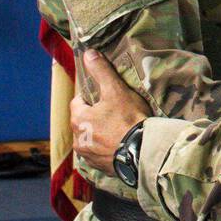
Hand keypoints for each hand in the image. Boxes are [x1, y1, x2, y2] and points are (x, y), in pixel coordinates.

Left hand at [70, 48, 152, 175]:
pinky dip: (107, 149)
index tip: (106, 97)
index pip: (78, 102)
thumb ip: (100, 71)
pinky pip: (100, 154)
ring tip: (119, 130)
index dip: (91, 97)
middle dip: (95, 116)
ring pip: (90, 138)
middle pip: (83, 121)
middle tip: (115, 112)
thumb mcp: (116, 90)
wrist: (143, 152)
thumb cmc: (128, 119)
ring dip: (100, 134)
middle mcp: (78, 140)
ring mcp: (88, 156)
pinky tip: (121, 145)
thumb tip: (88, 53)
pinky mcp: (100, 167)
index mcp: (78, 119)